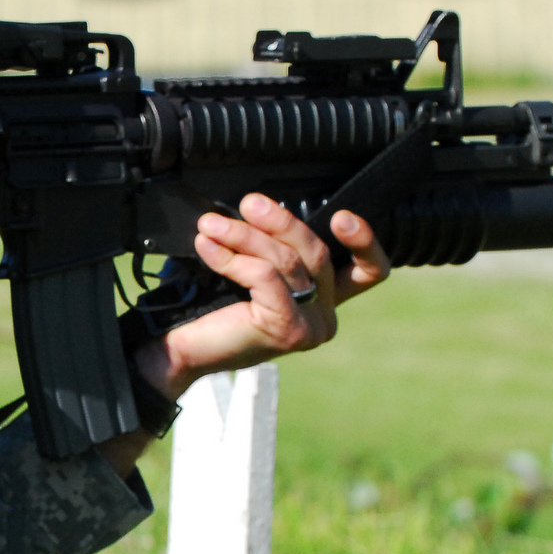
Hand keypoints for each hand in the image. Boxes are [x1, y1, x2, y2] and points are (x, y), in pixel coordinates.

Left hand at [133, 195, 389, 401]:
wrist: (184, 351)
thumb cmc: (213, 310)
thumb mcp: (254, 271)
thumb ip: (273, 247)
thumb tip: (264, 204)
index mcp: (326, 300)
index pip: (368, 271)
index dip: (365, 240)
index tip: (341, 215)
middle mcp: (325, 317)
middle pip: (316, 252)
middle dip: (279, 221)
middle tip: (247, 203)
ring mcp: (310, 327)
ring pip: (287, 261)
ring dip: (245, 235)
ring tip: (210, 224)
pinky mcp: (287, 329)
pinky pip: (265, 276)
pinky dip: (233, 258)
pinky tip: (207, 248)